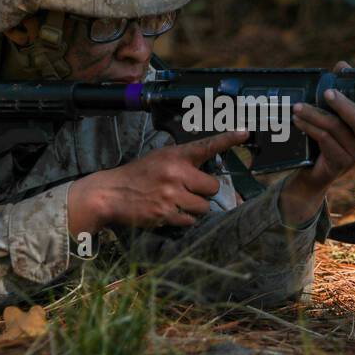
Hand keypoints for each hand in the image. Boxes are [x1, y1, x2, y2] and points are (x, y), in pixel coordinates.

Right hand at [68, 130, 248, 235]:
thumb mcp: (159, 159)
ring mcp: (170, 194)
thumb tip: (210, 179)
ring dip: (195, 208)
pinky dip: (183, 219)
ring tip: (177, 202)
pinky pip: (189, 221)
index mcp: (175, 155)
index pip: (206, 145)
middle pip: (213, 186)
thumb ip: (183, 163)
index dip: (228, 139)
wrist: (110, 193)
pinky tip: (169, 212)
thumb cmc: (138, 176)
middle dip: (205, 191)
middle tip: (190, 190)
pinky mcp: (165, 213)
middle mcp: (175, 173)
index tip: (244, 133)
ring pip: (203, 206)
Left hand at [278, 60, 354, 225]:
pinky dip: (310, 127)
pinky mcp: (341, 162)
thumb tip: (343, 65)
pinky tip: (299, 120)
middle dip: (344, 104)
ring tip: (298, 107)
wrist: (313, 168)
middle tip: (327, 92)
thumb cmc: (328, 134)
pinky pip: (325, 140)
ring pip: (336, 128)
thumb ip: (342, 87)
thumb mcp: (334, 109)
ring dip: (314, 115)